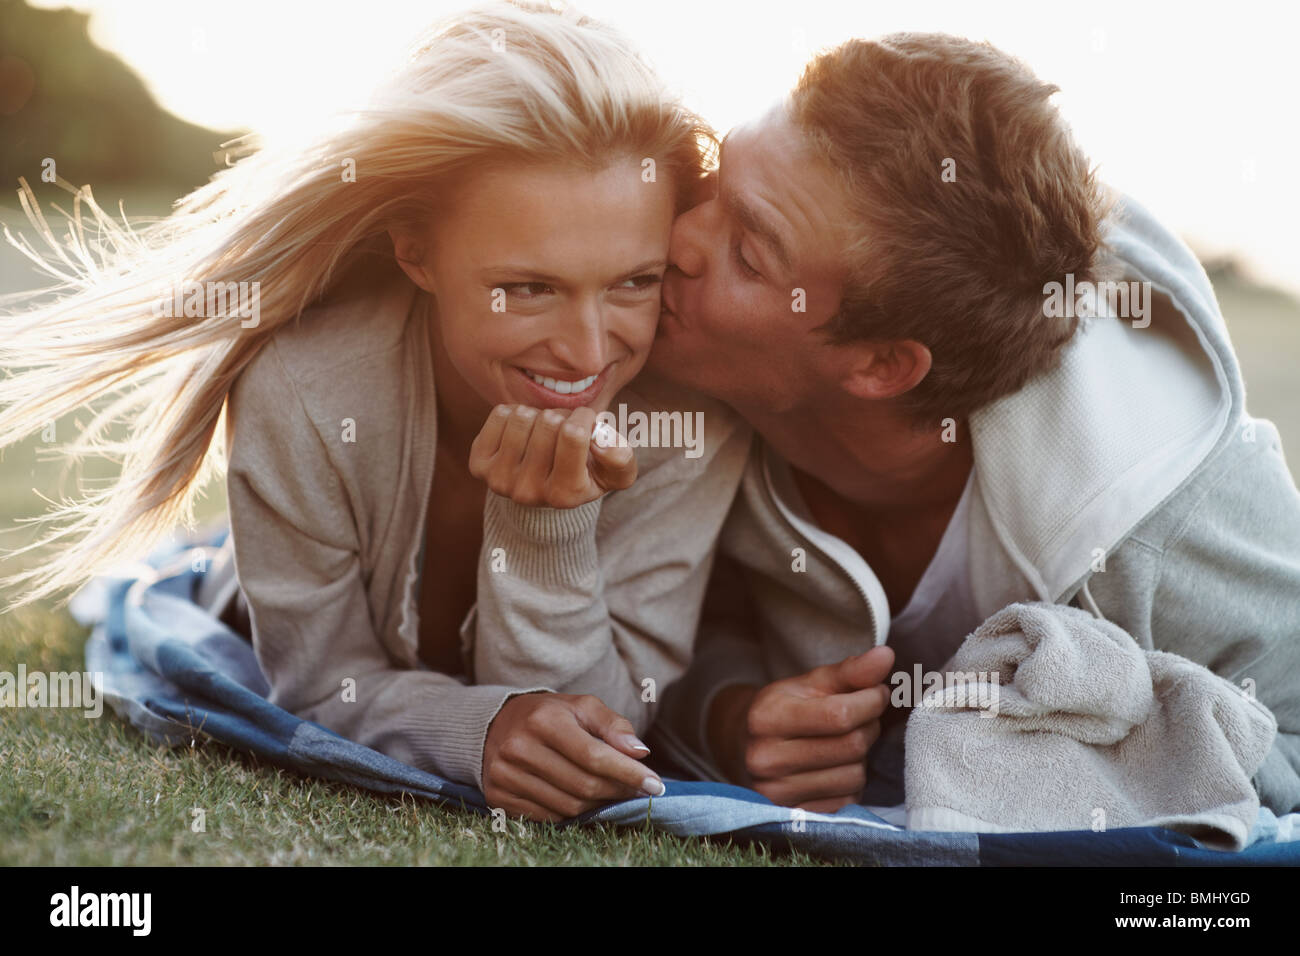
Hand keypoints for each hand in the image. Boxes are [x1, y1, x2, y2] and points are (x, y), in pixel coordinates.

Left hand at [468, 404, 635, 508]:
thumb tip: (600, 438)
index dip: (584, 417)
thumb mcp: (614, 473)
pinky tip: (523, 431)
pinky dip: (514, 413)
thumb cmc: (586, 473)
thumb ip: (620, 459)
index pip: (573, 434)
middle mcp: (529, 493)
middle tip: (563, 429)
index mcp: (566, 495)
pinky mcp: (479, 465)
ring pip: (522, 417)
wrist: (544, 488)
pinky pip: (500, 415)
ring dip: (538, 414)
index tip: (587, 423)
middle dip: (562, 416)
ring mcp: (500, 481)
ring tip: (544, 430)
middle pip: (548, 422)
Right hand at [483, 692, 664, 821]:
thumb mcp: (582, 707)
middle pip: (583, 785)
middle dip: (618, 790)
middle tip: (639, 789)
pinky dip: (573, 813)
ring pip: (568, 806)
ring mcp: (505, 775)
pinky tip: (585, 800)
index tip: (655, 783)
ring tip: (612, 792)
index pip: (594, 756)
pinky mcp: (499, 797)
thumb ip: (614, 726)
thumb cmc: (550, 715)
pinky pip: (548, 817)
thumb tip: (640, 752)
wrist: (495, 725)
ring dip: (599, 804)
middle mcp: (520, 748)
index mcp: (544, 720)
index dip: (628, 773)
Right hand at [708, 645, 894, 812]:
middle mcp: (766, 759)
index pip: (838, 714)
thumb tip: (886, 656)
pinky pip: (849, 800)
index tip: (878, 692)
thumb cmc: (785, 710)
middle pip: (850, 746)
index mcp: (766, 718)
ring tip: (844, 742)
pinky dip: (852, 782)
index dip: (871, 701)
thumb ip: (849, 672)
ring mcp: (777, 793)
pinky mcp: (795, 815)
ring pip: (854, 776)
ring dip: (862, 757)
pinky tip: (835, 768)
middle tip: (862, 716)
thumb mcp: (810, 684)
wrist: (747, 748)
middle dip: (868, 726)